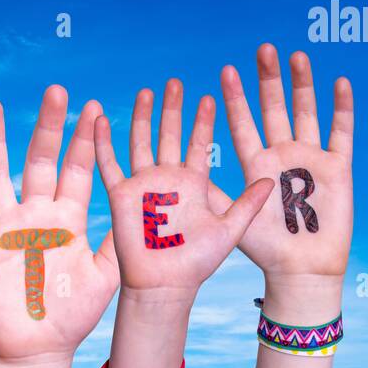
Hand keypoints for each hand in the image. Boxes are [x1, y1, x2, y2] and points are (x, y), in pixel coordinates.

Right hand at [0, 87, 119, 360]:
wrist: (36, 350)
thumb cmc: (72, 315)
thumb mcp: (107, 274)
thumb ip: (119, 240)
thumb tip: (146, 210)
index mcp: (68, 219)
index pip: (79, 170)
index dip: (86, 140)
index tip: (96, 106)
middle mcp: (35, 215)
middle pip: (40, 160)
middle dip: (48, 126)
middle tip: (56, 89)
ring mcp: (5, 228)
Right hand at [95, 79, 272, 294]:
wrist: (165, 285)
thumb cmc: (198, 262)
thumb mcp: (230, 228)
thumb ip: (247, 203)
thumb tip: (270, 179)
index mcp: (193, 182)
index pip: (198, 143)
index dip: (202, 121)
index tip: (209, 95)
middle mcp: (167, 179)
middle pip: (168, 134)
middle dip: (172, 108)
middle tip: (175, 82)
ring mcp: (143, 185)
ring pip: (140, 142)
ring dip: (141, 117)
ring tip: (145, 92)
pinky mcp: (121, 195)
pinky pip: (108, 164)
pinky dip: (101, 142)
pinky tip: (97, 120)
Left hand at [216, 45, 353, 279]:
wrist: (302, 270)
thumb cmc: (265, 250)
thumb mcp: (231, 219)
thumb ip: (212, 194)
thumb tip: (178, 172)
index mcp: (255, 164)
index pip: (243, 123)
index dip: (235, 99)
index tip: (226, 70)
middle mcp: (282, 155)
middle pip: (274, 109)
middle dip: (268, 80)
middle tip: (263, 48)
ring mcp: (310, 158)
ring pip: (306, 112)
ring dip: (302, 85)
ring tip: (296, 55)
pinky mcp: (338, 168)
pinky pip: (341, 132)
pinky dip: (341, 108)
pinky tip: (338, 82)